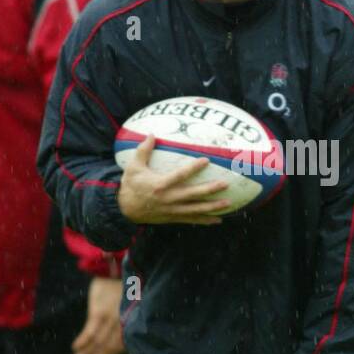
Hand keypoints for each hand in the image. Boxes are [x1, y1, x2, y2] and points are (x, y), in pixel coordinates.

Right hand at [72, 276, 125, 353]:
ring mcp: (111, 319)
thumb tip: (126, 341)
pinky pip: (90, 331)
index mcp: (131, 323)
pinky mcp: (100, 312)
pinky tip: (75, 348)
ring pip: (99, 342)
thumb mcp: (131, 305)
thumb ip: (127, 322)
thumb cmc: (124, 288)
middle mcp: (123, 324)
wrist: (115, 270)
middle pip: (109, 347)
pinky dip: (83, 341)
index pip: (120, 346)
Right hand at [117, 134, 231, 225]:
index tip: (206, 160)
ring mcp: (172, 210)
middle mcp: (168, 199)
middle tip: (225, 184)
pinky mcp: (173, 218)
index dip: (193, 168)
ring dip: (213, 207)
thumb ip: (143, 150)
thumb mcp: (133, 167)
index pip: (180, 175)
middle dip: (210, 190)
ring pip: (196, 210)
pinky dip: (205, 220)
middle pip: (193, 195)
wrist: (125, 210)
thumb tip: (152, 133)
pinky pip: (192, 220)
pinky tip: (219, 219)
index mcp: (160, 185)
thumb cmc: (131, 185)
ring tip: (228, 203)